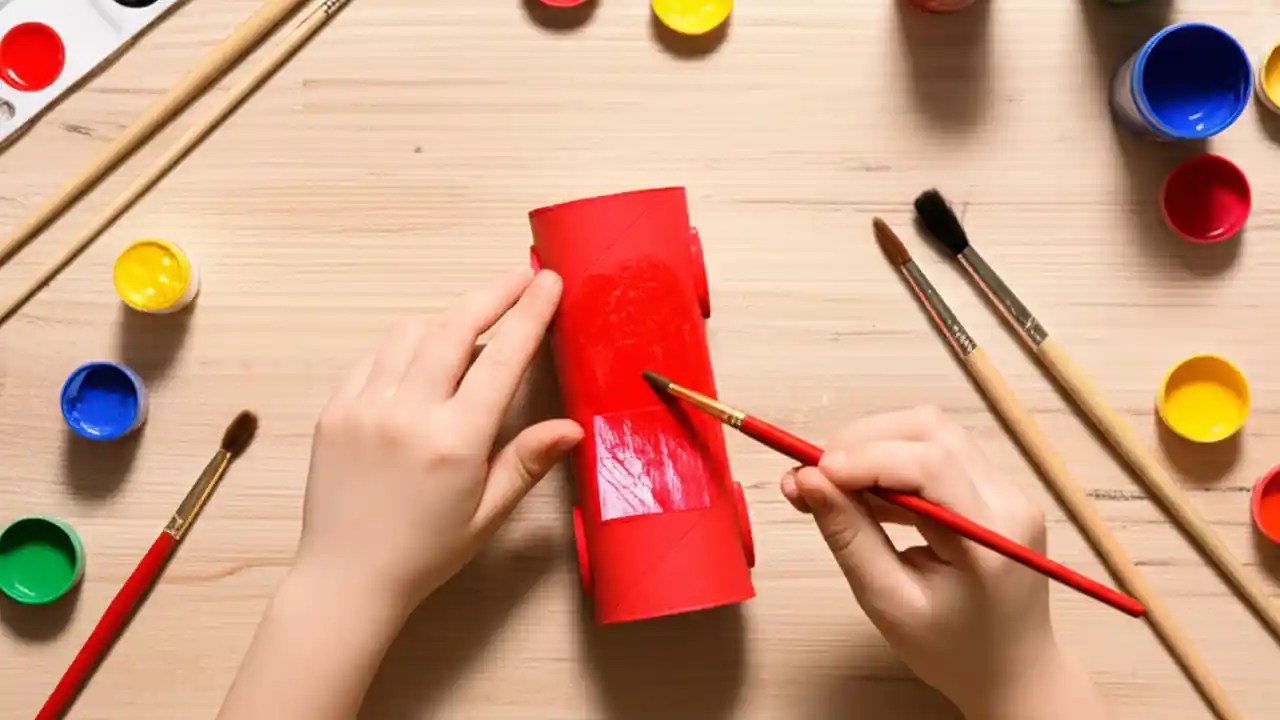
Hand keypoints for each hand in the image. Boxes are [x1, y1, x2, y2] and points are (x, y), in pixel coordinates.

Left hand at [296, 269, 582, 616]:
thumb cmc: (426, 552)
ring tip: (468, 332)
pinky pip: (372, 357)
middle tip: (519, 276)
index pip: (501, 359)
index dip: (529, 314)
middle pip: (454, 327)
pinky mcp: (335, 411)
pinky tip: (417, 365)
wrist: (347, 578)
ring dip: (444, 322)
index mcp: (454, 442)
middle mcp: (408, 414)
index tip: (548, 282)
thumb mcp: (487, 514)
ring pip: (409, 333)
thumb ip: (526, 461)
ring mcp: (365, 408)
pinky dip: (401, 350)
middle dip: (492, 293)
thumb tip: (572, 426)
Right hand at [780, 406, 1104, 719]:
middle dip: (863, 441)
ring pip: (934, 431)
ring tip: (832, 483)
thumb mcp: (888, 602)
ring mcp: (1009, 491)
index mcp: (988, 541)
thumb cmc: (951, 650)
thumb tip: (807, 480)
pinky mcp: (996, 489)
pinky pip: (940, 451)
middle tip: (814, 475)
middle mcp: (1009, 503)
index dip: (864, 458)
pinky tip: (864, 492)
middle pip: (931, 431)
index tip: (810, 474)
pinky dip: (893, 459)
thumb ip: (849, 536)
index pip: (929, 465)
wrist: (1012, 672)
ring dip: (875, 445)